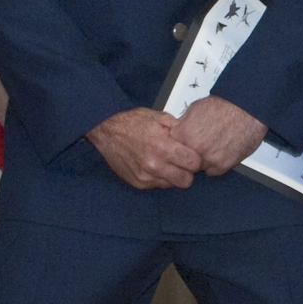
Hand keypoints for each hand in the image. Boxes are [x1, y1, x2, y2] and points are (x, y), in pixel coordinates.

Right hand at [87, 108, 201, 189]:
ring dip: (173, 176)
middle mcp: (154, 165)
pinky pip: (157, 185)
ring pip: (172, 185)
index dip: (196, 159)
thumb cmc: (132, 122)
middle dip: (187, 172)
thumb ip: (179, 129)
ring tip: (166, 162)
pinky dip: (159, 178)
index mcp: (163, 147)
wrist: (106, 131)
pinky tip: (154, 166)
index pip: (193, 164)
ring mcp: (145, 176)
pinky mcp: (138, 183)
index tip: (192, 155)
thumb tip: (194, 138)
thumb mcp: (159, 117)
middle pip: (186, 181)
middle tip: (182, 162)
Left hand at [172, 96, 266, 176]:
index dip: (177, 147)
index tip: (181, 146)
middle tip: (199, 145)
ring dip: (202, 160)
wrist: (246, 108)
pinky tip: (221, 151)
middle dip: (189, 155)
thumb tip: (178, 132)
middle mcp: (194, 149)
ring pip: (198, 168)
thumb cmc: (224, 106)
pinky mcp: (223, 165)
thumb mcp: (194, 109)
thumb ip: (183, 125)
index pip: (170, 149)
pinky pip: (213, 171)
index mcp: (183, 134)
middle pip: (183, 162)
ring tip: (212, 146)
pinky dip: (215, 163)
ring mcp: (209, 159)